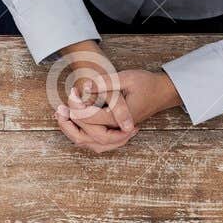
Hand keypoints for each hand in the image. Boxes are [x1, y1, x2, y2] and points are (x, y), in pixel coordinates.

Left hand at [57, 68, 180, 152]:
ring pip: (91, 144)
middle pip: (88, 137)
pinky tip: (71, 123)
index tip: (71, 93)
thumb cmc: (146, 84)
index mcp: (122, 119)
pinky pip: (96, 143)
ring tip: (61, 117)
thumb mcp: (127, 77)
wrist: (162, 93)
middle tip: (60, 108)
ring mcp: (118, 136)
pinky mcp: (116, 135)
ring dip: (73, 133)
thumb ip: (106, 83)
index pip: (92, 119)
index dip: (78, 107)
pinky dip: (81, 135)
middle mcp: (120, 131)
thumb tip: (85, 86)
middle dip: (70, 124)